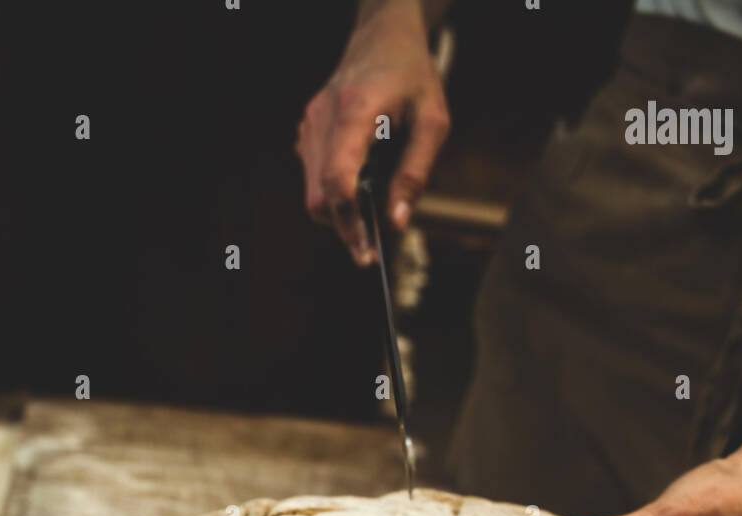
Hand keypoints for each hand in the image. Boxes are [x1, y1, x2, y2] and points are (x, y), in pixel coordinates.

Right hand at [295, 0, 449, 264]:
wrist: (382, 36)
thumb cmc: (413, 75)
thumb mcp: (433, 122)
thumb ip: (415, 173)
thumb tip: (397, 222)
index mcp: (355, 112)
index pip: (338, 180)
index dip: (350, 222)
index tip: (367, 251)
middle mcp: (324, 119)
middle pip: (321, 196)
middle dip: (344, 229)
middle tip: (370, 252)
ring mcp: (311, 125)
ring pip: (313, 192)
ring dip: (338, 215)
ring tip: (367, 224)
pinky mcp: (308, 131)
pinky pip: (314, 176)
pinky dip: (333, 195)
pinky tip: (358, 192)